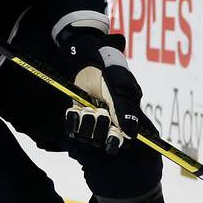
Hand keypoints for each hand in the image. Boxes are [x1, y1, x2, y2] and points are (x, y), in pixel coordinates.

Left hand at [59, 30, 146, 152]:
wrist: (90, 61)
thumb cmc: (110, 75)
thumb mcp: (119, 92)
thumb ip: (125, 113)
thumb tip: (131, 134)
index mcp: (121, 120)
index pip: (119, 141)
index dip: (114, 141)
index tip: (112, 134)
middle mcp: (106, 123)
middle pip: (101, 141)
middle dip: (100, 126)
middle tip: (100, 110)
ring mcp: (91, 120)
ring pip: (86, 137)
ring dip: (86, 122)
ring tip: (88, 108)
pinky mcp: (76, 116)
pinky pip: (72, 129)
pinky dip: (73, 120)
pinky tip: (76, 110)